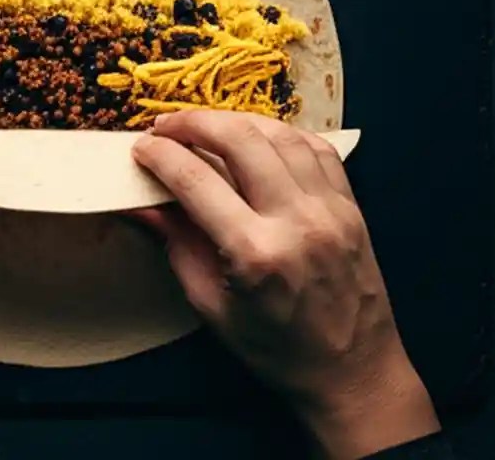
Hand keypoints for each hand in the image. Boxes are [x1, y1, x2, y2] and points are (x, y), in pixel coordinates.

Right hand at [131, 111, 438, 459]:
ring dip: (237, 121)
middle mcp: (297, 221)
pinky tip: (258, 138)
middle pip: (240, 140)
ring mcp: (330, 208)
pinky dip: (281, 134)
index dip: (161, 156)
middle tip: (166, 125)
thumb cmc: (277, 350)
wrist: (353, 372)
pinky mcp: (351, 206)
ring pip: (280, 134)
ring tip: (207, 126)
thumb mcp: (212, 307)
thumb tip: (142, 203)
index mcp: (256, 253)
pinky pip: (316, 148)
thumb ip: (178, 246)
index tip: (141, 148)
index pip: (196, 181)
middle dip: (195, 123)